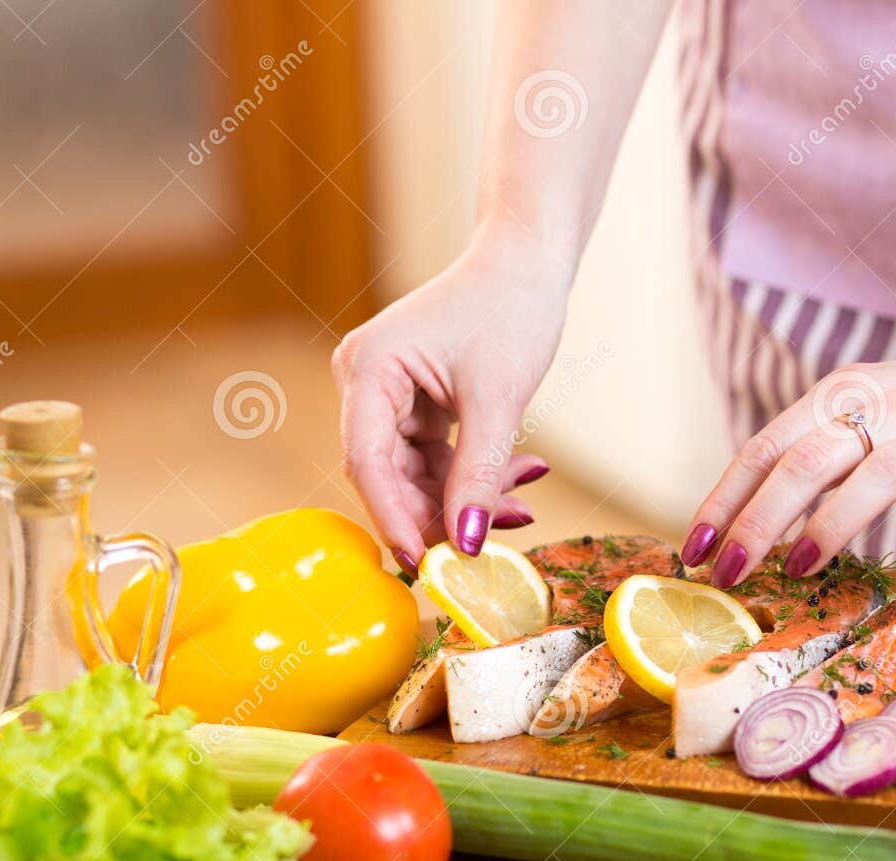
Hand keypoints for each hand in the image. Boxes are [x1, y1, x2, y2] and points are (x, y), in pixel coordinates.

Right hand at [334, 222, 573, 569]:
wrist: (529, 261)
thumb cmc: (511, 309)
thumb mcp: (498, 400)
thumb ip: (479, 475)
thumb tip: (468, 543)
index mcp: (369, 368)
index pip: (367, 462)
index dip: (395, 517)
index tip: (428, 563)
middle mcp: (366, 382)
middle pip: (388, 475)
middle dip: (440, 513)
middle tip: (490, 545)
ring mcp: (389, 393)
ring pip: (416, 474)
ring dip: (465, 498)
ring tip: (524, 507)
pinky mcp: (416, 403)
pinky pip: (435, 458)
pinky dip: (474, 476)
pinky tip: (520, 483)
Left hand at [682, 327, 895, 585]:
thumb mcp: (863, 417)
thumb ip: (812, 459)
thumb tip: (747, 527)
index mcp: (841, 397)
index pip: (765, 448)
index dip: (725, 500)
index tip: (694, 550)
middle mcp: (884, 409)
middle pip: (805, 461)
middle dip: (758, 522)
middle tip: (730, 573)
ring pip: (876, 474)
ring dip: (832, 522)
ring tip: (801, 566)